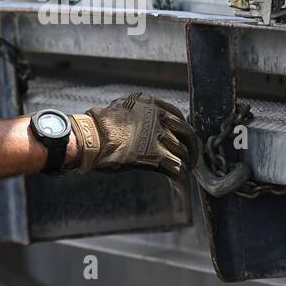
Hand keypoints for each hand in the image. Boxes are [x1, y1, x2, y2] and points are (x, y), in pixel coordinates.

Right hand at [69, 93, 199, 182]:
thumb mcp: (122, 107)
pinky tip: (178, 180)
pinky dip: (180, 175)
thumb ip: (138, 112)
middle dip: (192, 147)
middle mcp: (159, 118)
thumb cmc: (99, 126)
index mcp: (151, 104)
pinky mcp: (157, 156)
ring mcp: (159, 137)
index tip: (184, 138)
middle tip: (191, 157)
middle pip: (186, 133)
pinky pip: (176, 167)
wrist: (93, 138)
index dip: (183, 129)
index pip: (178, 115)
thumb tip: (141, 120)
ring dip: (185, 163)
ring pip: (182, 151)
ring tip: (184, 171)